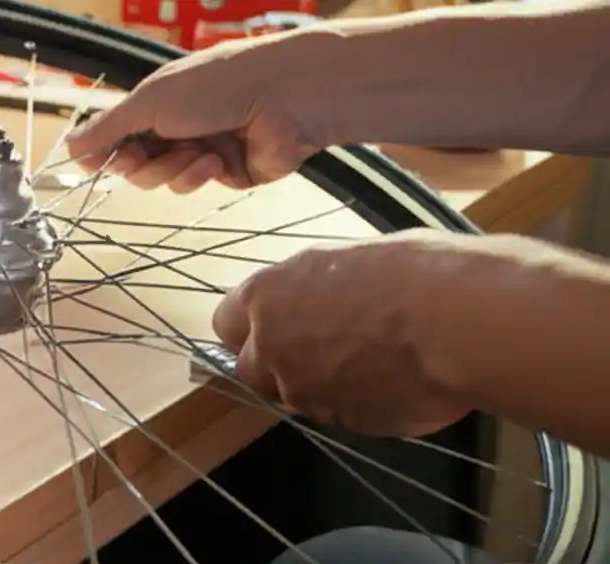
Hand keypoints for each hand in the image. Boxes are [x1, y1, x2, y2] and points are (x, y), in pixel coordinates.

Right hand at [64, 34, 332, 192]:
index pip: (116, 135)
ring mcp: (200, 149)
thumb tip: (68, 144)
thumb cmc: (216, 85)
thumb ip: (109, 128)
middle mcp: (176, 125)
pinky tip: (217, 160)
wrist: (282, 97)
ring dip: (173, 169)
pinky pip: (195, 185)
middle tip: (143, 157)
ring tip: (196, 152)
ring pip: (164, 179)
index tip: (92, 163)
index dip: (105, 151)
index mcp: (157, 102)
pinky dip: (201, 174)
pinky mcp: (226, 173)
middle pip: (136, 163)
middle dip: (140, 163)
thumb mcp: (151, 101)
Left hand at [211, 228, 482, 437]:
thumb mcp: (345, 260)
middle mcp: (271, 349)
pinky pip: (336, 414)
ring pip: (292, 396)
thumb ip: (309, 289)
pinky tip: (388, 379)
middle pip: (250, 368)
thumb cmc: (411, 272)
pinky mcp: (341, 423)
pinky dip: (352, 402)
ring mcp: (304, 392)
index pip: (227, 322)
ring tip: (364, 361)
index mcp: (265, 298)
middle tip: (318, 346)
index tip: (273, 323)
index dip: (251, 325)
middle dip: (275, 362)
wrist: (457, 324)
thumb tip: (314, 297)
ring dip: (315, 384)